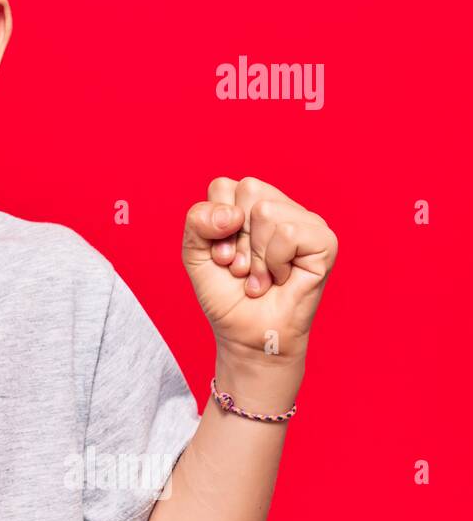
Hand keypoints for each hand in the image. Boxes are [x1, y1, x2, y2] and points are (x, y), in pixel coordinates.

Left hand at [182, 176, 337, 361]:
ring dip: (255, 256)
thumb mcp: (195, 253)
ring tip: (260, 277)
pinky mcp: (324, 241)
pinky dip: (275, 262)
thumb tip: (233, 213)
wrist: (246, 334)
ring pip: (267, 212)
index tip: (222, 255)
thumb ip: (197, 221)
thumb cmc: (226, 294)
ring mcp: (305, 221)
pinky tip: (280, 278)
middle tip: (242, 267)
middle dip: (235, 239)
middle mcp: (280, 206)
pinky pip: (289, 233)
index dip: (214, 225)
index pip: (222, 186)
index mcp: (250, 204)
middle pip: (248, 190)